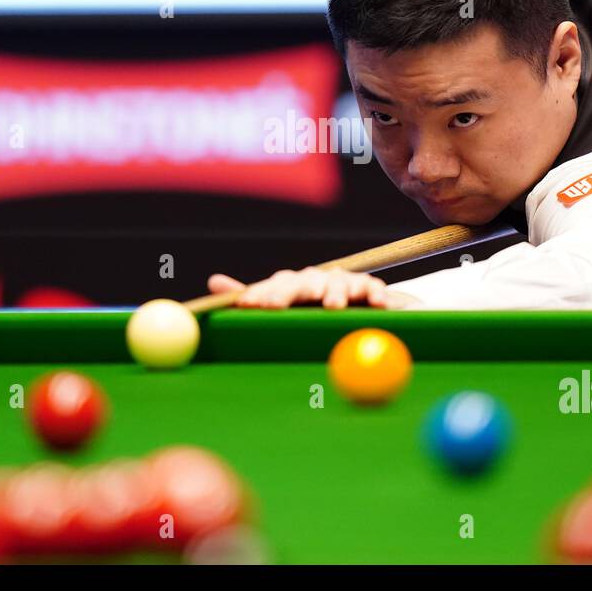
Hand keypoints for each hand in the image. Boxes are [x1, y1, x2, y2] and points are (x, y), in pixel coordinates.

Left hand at [207, 267, 419, 309]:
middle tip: (275, 307)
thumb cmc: (317, 309)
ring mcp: (344, 283)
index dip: (259, 295)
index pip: (273, 287)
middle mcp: (315, 281)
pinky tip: (378, 306)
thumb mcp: (284, 306)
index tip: (247, 305)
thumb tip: (213, 281)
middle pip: (300, 283)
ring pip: (336, 284)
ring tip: (332, 308)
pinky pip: (373, 290)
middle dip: (286, 294)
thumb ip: (254, 296)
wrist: (362, 305)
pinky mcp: (372, 289)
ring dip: (334, 294)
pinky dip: (376, 297)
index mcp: (292, 287)